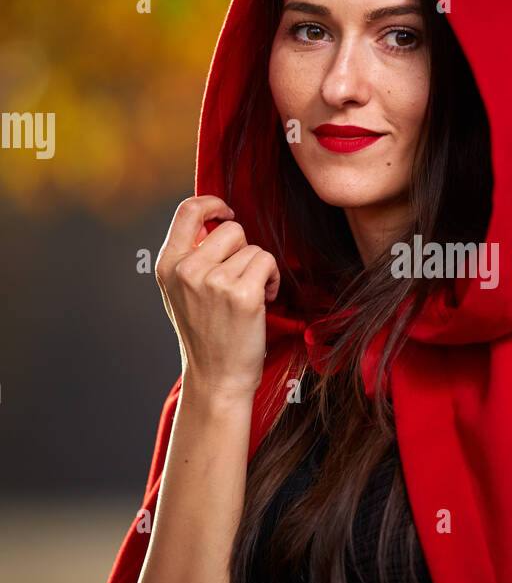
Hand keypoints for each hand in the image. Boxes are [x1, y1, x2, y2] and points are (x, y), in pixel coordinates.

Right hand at [155, 195, 280, 400]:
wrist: (216, 378)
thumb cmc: (205, 334)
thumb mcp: (180, 292)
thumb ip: (190, 256)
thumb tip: (214, 220)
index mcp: (167, 265)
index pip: (187, 210)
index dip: (213, 204)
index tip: (227, 213)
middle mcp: (186, 270)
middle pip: (231, 230)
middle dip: (243, 251)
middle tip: (239, 281)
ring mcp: (213, 282)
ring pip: (253, 248)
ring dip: (259, 269)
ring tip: (248, 297)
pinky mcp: (242, 294)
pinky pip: (267, 263)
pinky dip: (272, 280)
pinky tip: (261, 302)